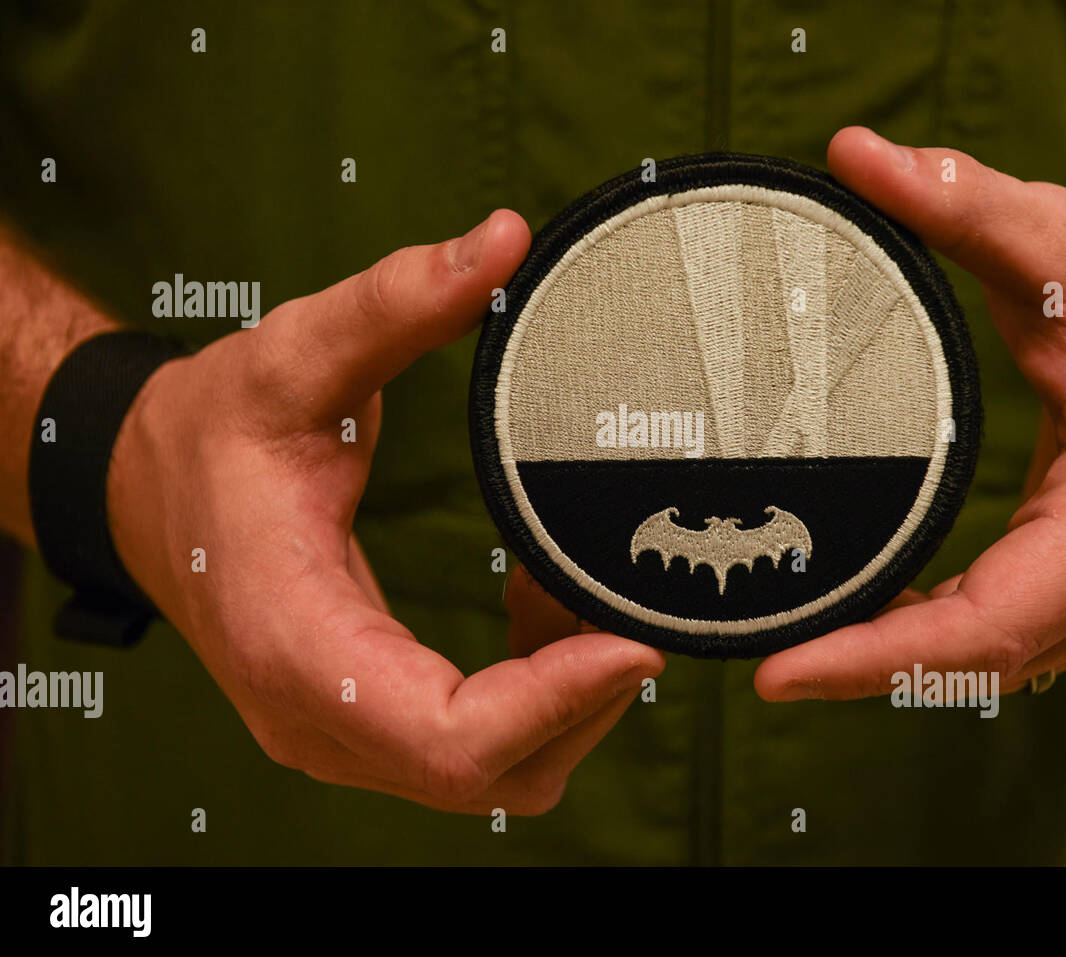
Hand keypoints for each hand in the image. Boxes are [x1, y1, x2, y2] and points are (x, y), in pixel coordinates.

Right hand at [107, 210, 664, 812]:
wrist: (138, 491)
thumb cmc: (207, 430)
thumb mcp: (291, 355)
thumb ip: (398, 302)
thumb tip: (507, 238)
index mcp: (296, 643)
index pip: (447, 736)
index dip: (555, 703)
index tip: (634, 642)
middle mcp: (316, 718)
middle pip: (488, 772)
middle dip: (581, 700)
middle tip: (626, 603)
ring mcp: (338, 733)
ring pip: (490, 774)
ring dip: (563, 701)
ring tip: (577, 589)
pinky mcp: (360, 723)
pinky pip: (471, 748)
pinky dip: (532, 696)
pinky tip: (538, 606)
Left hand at [755, 126, 1065, 699]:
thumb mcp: (1063, 238)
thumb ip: (958, 201)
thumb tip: (851, 152)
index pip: (993, 618)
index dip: (885, 655)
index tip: (783, 670)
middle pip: (984, 658)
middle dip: (869, 669)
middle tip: (761, 662)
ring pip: (999, 662)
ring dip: (900, 663)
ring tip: (796, 650)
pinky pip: (1016, 637)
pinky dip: (939, 641)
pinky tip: (871, 622)